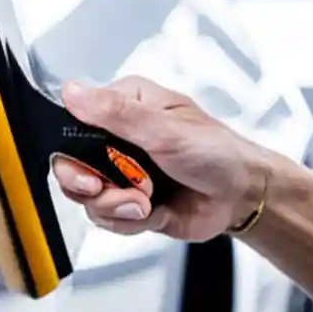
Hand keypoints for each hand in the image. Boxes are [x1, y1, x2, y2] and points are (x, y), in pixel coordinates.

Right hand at [53, 77, 270, 241]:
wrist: (243, 197)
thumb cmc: (216, 152)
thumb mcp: (164, 129)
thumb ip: (115, 113)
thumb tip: (73, 91)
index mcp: (124, 107)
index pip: (72, 122)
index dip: (69, 149)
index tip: (85, 167)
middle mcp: (118, 138)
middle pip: (71, 164)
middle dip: (87, 183)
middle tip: (101, 187)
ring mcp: (122, 173)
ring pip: (87, 196)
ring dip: (113, 205)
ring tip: (144, 202)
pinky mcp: (129, 202)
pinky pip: (107, 217)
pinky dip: (127, 220)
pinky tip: (151, 212)